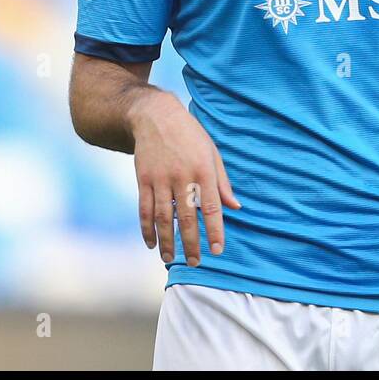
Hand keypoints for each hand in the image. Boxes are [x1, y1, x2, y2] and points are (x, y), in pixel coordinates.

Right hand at [130, 89, 241, 265]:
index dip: (214, 231)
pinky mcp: (143, 179)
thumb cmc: (190, 136)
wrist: (155, 116)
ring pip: (162, 218)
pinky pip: (144, 209)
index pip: (211, 207)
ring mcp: (160, 178)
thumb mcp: (212, 153)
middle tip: (195, 263)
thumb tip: (235, 207)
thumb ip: (222, 182)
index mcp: (204, 170)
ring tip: (171, 259)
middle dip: (191, 243)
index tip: (217, 250)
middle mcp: (182, 176)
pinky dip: (147, 229)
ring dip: (167, 241)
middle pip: (186, 217)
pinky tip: (152, 243)